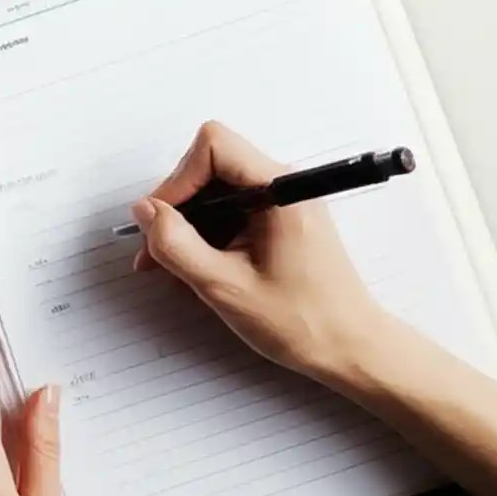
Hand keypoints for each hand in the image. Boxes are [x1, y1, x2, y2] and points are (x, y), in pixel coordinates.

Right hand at [130, 121, 385, 380]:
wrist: (350, 349)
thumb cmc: (303, 322)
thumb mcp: (226, 287)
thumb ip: (178, 245)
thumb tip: (145, 212)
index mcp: (280, 191)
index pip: (214, 146)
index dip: (178, 180)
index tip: (161, 221)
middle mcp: (284, 186)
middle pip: (211, 167)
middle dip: (177, 207)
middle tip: (156, 252)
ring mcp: (283, 203)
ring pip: (217, 192)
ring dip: (189, 227)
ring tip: (174, 271)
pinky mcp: (280, 221)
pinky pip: (232, 213)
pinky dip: (208, 237)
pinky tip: (198, 271)